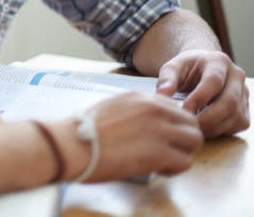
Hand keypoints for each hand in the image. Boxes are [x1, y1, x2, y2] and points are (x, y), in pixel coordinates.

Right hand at [52, 92, 202, 181]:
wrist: (72, 144)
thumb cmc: (82, 130)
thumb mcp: (110, 107)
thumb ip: (132, 111)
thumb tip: (142, 125)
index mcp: (140, 97)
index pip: (174, 108)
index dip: (171, 124)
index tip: (161, 136)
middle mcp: (154, 109)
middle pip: (191, 122)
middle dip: (183, 138)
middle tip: (168, 150)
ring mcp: (159, 130)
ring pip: (194, 141)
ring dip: (182, 153)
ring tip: (164, 161)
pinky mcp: (160, 153)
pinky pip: (184, 162)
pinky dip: (174, 169)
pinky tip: (157, 169)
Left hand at [155, 49, 249, 137]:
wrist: (201, 69)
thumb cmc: (186, 69)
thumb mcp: (173, 68)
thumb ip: (166, 79)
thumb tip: (161, 94)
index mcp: (218, 61)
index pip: (214, 81)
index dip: (200, 97)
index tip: (184, 110)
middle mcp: (236, 76)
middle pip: (229, 101)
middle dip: (209, 117)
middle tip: (189, 125)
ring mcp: (244, 93)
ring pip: (236, 115)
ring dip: (215, 127)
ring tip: (194, 130)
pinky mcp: (245, 108)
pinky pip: (238, 123)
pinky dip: (222, 130)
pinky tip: (204, 130)